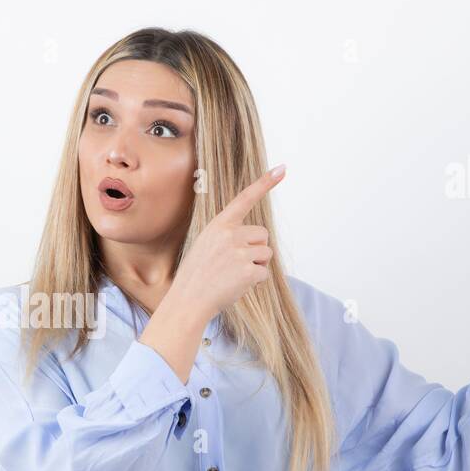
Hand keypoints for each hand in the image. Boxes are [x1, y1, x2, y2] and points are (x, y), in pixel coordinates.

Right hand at [168, 165, 284, 321]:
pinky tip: (236, 286)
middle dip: (256, 250)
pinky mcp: (247, 271)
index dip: (265, 183)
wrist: (187, 301)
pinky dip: (255, 283)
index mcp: (218, 225)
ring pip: (266, 254)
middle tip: (235, 264)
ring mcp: (239, 252)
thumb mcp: (206, 245)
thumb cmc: (197, 276)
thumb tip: (258, 239)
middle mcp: (230, 234)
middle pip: (263, 235)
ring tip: (233, 276)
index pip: (244, 199)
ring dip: (256, 267)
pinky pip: (264, 274)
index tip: (282, 169)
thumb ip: (228, 236)